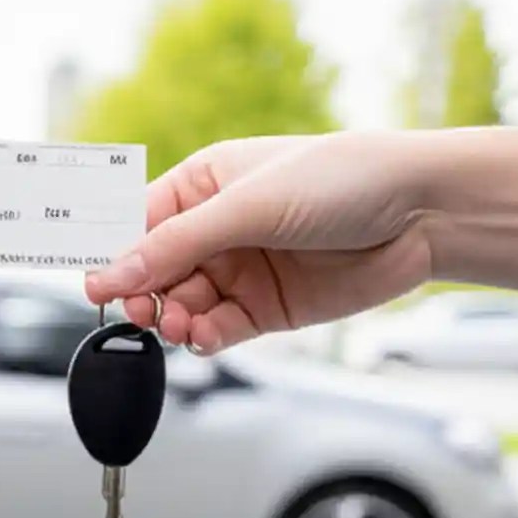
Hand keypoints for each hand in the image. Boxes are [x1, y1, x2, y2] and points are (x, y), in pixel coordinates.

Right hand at [84, 133, 436, 354]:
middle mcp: (216, 229)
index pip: (136, 223)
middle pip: (153, 272)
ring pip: (182, 306)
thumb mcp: (248, 206)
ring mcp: (240, 270)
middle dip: (143, 295)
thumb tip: (112, 272)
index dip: (113, 254)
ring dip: (173, 320)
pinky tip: (203, 336)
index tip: (95, 285)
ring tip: (180, 325)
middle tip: (142, 312)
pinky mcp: (267, 308)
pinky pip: (219, 330)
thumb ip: (176, 245)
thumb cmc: (343, 179)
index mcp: (202, 185)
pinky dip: (204, 338)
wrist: (422, 213)